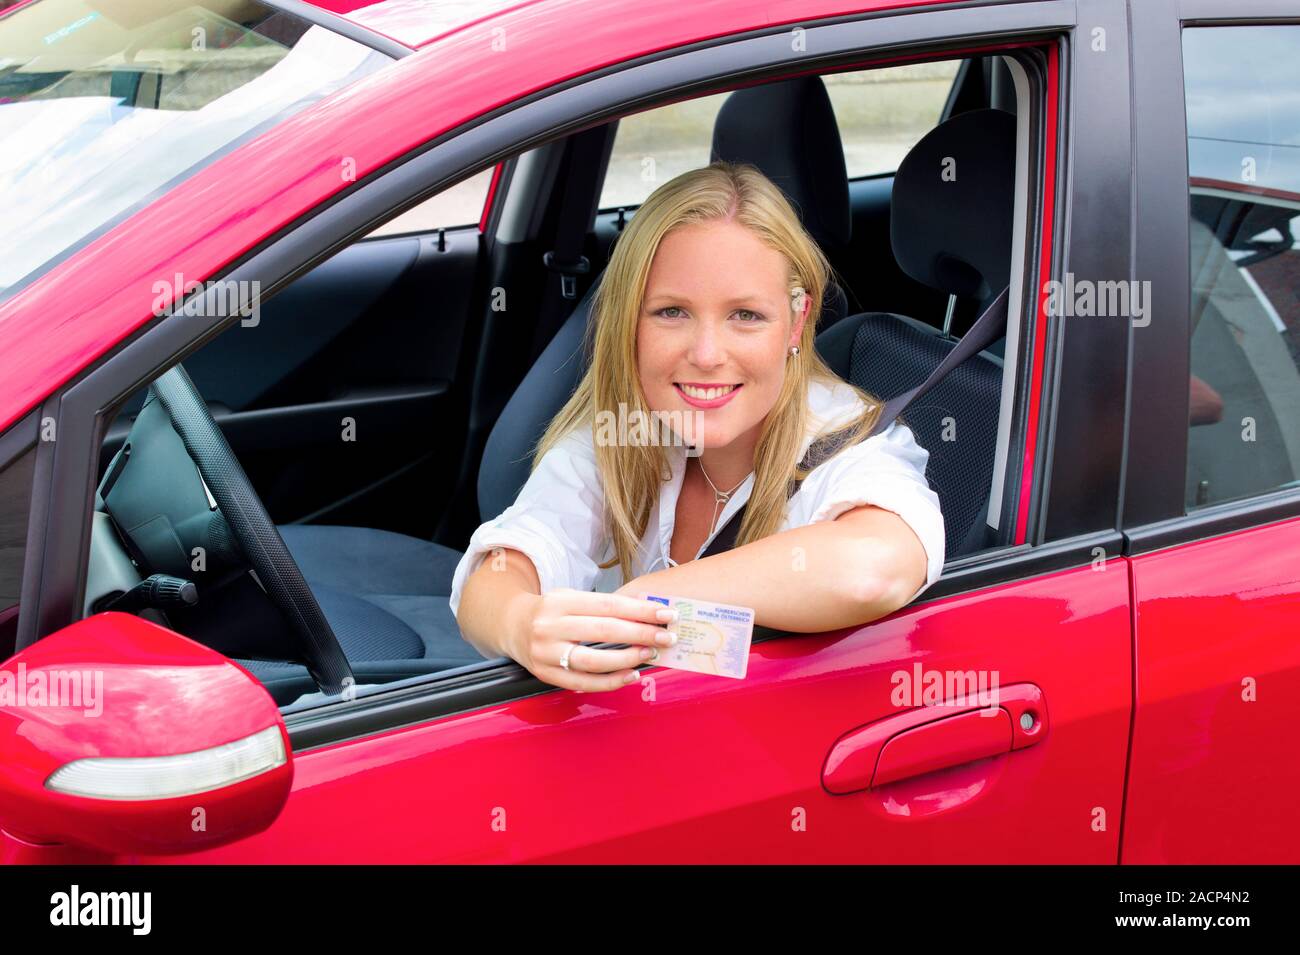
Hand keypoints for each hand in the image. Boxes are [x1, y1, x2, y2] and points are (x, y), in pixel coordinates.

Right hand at [504, 588, 678, 692]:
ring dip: (628, 659)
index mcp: (560, 601)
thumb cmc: (552, 611)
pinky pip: (583, 683)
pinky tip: (631, 675)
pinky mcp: (546, 675)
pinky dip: (611, 682)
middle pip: (604, 631)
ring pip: (594, 661)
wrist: (511, 626)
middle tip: (666, 636)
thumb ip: (604, 606)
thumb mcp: (571, 598)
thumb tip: (648, 615)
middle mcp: (550, 626)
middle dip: (641, 634)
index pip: (608, 605)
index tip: (666, 614)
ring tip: (650, 654)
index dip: (640, 611)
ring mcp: (546, 653)